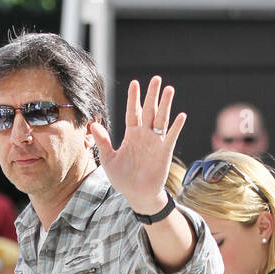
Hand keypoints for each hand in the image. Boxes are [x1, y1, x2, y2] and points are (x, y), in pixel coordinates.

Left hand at [89, 76, 185, 214]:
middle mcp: (145, 135)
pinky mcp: (165, 152)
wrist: (137, 195)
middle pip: (149, 110)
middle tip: (156, 78)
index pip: (133, 112)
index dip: (133, 98)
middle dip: (152, 94)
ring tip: (169, 89)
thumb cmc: (123, 179)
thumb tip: (93, 125)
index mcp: (131, 135)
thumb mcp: (109, 160)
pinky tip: (180, 115)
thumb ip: (103, 142)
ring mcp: (156, 142)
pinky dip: (176, 126)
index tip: (134, 83)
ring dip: (166, 104)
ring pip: (161, 119)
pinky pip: (171, 136)